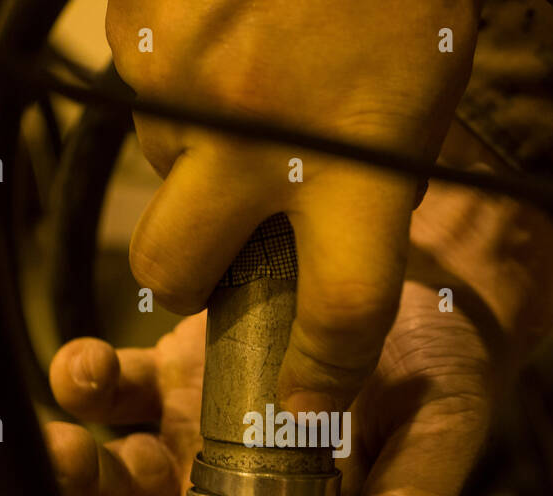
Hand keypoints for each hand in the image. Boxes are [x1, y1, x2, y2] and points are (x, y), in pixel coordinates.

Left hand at [45, 153, 552, 495]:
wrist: (426, 280)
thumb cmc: (440, 371)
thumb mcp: (439, 444)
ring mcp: (190, 433)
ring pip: (109, 474)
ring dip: (75, 472)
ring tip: (62, 451)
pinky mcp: (170, 370)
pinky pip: (108, 388)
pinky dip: (84, 380)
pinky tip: (89, 371)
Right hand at [106, 0, 479, 413]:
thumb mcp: (416, 105)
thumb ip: (362, 194)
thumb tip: (300, 247)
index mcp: (361, 162)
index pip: (337, 314)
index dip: (318, 377)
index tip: (301, 401)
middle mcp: (261, 134)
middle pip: (174, 275)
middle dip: (190, 273)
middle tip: (228, 228)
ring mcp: (187, 83)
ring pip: (156, 170)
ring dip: (193, 154)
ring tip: (252, 85)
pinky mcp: (136, 30)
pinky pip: (138, 92)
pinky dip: (175, 85)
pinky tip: (225, 38)